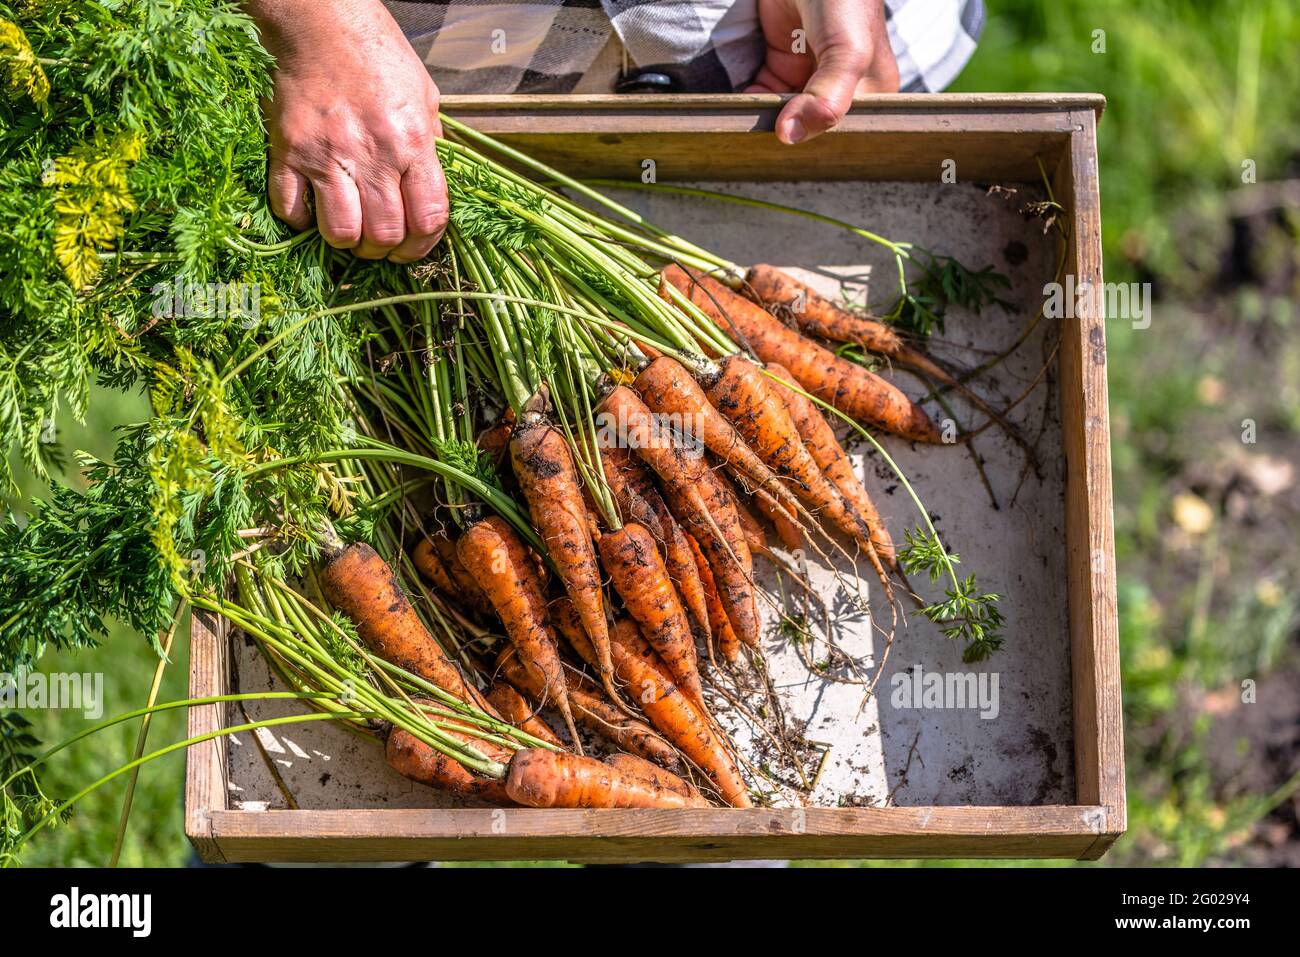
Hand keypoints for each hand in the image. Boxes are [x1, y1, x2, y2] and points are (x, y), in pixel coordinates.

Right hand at [245, 0, 447, 261]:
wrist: (321, 22)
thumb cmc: (378, 56)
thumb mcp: (425, 97)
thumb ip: (433, 148)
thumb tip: (435, 192)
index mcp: (414, 141)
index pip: (428, 219)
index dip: (423, 247)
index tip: (414, 248)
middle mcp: (373, 153)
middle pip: (384, 235)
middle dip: (384, 251)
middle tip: (379, 243)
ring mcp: (327, 154)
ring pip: (340, 233)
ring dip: (347, 242)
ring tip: (349, 230)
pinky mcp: (288, 151)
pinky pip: (291, 210)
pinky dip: (302, 221)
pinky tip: (312, 209)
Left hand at [747, 0, 899, 144]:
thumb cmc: (845, 1)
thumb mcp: (847, 52)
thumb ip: (827, 99)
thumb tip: (790, 136)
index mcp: (871, 93)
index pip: (841, 133)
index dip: (816, 144)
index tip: (786, 148)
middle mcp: (839, 91)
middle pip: (810, 128)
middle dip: (787, 136)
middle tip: (756, 146)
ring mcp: (806, 80)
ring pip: (781, 116)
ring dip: (761, 124)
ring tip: (740, 134)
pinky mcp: (779, 68)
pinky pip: (760, 98)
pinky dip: (746, 106)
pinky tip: (734, 114)